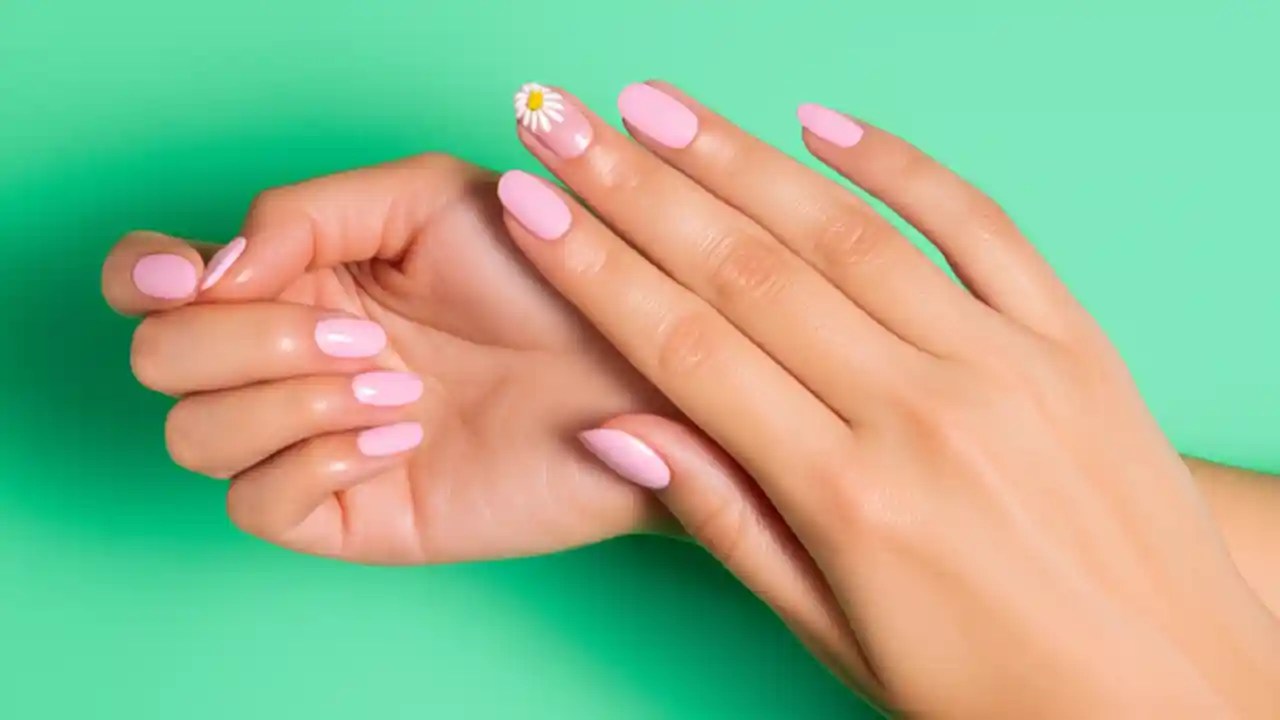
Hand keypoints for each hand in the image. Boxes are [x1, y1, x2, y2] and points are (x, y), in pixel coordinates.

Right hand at [102, 154, 673, 562]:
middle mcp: (291, 361)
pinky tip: (399, 435)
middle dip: (241, 341)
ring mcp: (317, 441)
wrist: (637, 375)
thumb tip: (207, 271)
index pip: (152, 281)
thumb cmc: (552, 278)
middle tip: (360, 335)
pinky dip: (314, 459)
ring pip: (195, 434)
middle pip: (160, 361)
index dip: (143, 275)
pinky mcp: (353, 513)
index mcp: (297, 279)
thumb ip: (304, 212)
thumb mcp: (430, 198)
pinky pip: (259, 504)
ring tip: (395, 385)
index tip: (189, 276)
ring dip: (286, 399)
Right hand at [498, 82, 1279, 714]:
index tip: (533, 203)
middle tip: (559, 118)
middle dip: (635, 187)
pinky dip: (899, 162)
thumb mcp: (840, 637)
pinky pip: (978, 224)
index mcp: (851, 496)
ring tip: (654, 107)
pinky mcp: (1074, 342)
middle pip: (747, 271)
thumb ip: (729, 521)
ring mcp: (1007, 364)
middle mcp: (923, 411)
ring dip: (736, 158)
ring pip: (844, 232)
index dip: (596, 269)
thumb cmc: (998, 692)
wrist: (1181, 704)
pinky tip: (821, 120)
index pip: (687, 350)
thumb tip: (619, 434)